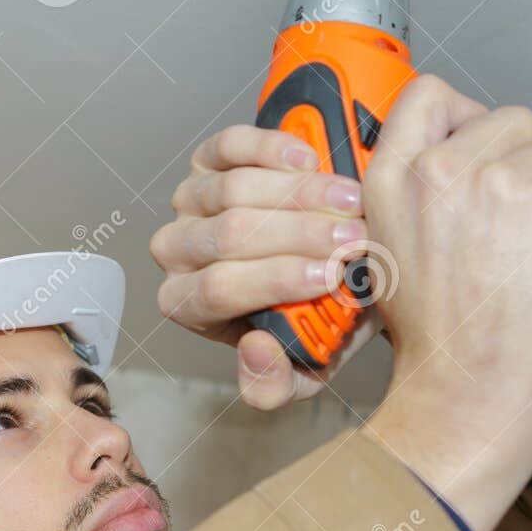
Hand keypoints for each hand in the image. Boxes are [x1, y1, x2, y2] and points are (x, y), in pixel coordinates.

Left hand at [150, 125, 380, 408]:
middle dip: (298, 234)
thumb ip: (278, 384)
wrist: (321, 260)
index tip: (333, 275)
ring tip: (351, 201)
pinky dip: (272, 148)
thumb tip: (255, 350)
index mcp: (189, 305)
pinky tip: (311, 159)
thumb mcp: (303, 365)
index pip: (219, 290)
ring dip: (300, 193)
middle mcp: (177, 252)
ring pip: (232, 190)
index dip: (276, 279)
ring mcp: (188, 201)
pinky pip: (231, 146)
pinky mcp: (205, 159)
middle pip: (229, 235)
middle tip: (354, 236)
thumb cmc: (310, 315)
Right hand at [361, 75, 531, 530]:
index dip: (464, 114)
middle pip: (508, 118)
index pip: (429, 95)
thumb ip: (414, 199)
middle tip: (519, 219)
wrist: (474, 392)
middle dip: (524, 159)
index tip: (483, 144)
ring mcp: (502, 183)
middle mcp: (442, 172)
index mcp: (392, 182)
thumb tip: (459, 163)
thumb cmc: (442, 343)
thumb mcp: (391, 255)